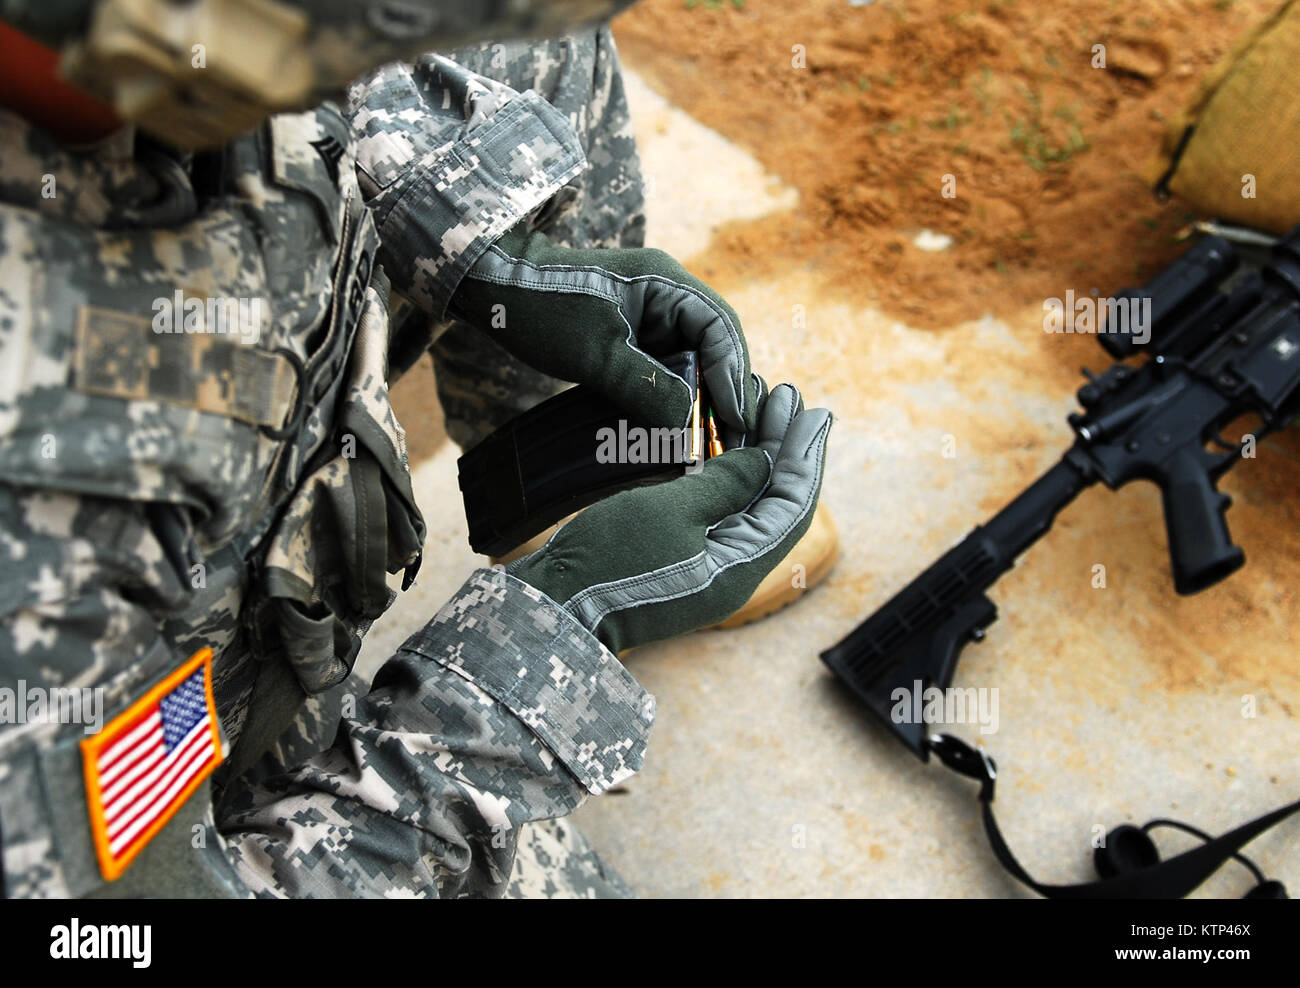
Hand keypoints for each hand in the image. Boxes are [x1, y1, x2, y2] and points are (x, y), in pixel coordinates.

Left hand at [449, 227, 760, 433]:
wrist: (491, 288)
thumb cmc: (540, 309)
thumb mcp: (595, 353)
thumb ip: (645, 386)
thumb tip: (688, 424)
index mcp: (666, 283)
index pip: (721, 328)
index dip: (733, 375)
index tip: (737, 419)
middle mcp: (666, 296)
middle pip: (715, 346)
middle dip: (724, 392)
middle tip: (732, 440)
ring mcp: (649, 317)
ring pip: (692, 361)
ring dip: (701, 398)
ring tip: (711, 441)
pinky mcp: (632, 338)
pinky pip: (665, 368)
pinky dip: (674, 397)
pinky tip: (677, 429)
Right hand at [509, 384, 830, 652]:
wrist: (555, 604)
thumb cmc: (611, 559)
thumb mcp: (672, 511)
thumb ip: (725, 484)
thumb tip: (766, 462)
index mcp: (739, 568)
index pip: (791, 507)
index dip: (805, 457)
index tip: (814, 412)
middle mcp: (729, 571)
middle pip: (772, 503)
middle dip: (782, 449)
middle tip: (786, 396)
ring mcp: (702, 567)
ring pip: (743, 504)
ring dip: (752, 456)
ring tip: (757, 407)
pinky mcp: (677, 558)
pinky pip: (714, 511)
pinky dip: (721, 475)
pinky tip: (718, 443)